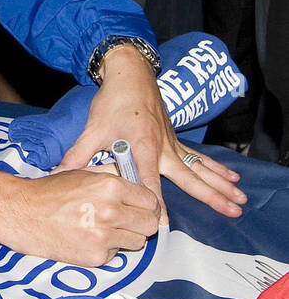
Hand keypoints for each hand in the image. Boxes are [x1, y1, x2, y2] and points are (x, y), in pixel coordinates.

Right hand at [0, 168, 161, 266]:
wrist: (21, 214)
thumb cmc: (50, 191)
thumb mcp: (81, 172)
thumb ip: (112, 173)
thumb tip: (134, 177)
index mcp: (110, 186)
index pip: (151, 201)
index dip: (146, 205)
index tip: (138, 207)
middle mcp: (111, 211)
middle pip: (150, 224)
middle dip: (141, 222)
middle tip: (127, 221)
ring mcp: (104, 236)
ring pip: (138, 242)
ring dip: (126, 237)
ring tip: (105, 229)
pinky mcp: (96, 256)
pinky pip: (116, 254)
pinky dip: (106, 248)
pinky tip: (88, 239)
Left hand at [54, 47, 245, 223]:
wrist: (130, 73)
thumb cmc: (112, 101)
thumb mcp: (93, 128)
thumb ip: (78, 154)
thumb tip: (59, 173)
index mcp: (143, 147)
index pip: (149, 182)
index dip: (154, 203)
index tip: (161, 225)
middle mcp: (163, 148)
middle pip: (189, 177)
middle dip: (210, 196)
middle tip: (231, 212)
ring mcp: (172, 144)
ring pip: (200, 168)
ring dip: (221, 185)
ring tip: (241, 201)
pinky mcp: (175, 140)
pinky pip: (198, 158)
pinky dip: (215, 169)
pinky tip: (232, 179)